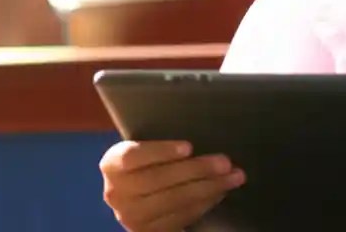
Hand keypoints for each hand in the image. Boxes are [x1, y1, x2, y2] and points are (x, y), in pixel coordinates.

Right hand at [100, 139, 245, 231]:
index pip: (132, 156)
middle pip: (159, 180)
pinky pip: (182, 218)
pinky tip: (221, 192)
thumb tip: (205, 128)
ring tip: (234, 176)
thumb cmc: (149, 161)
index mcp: (112, 164)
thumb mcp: (147, 147)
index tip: (189, 147)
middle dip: (197, 170)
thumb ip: (163, 139)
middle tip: (225, 162)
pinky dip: (205, 203)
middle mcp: (116, 193)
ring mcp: (131, 217)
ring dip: (209, 188)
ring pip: (175, 201)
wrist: (137, 196)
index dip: (161, 151)